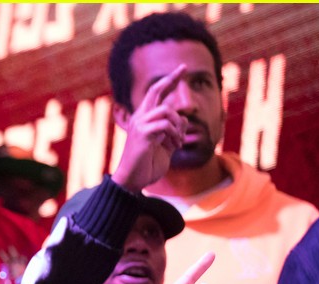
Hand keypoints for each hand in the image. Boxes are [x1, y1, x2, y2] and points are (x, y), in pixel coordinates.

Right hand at [112, 65, 187, 191]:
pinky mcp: (142, 133)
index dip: (169, 81)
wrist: (134, 180)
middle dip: (171, 79)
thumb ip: (173, 130)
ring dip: (178, 126)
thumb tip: (182, 118)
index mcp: (144, 119)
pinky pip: (165, 125)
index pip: (156, 94)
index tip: (181, 70)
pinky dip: (174, 135)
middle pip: (155, 91)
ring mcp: (139, 124)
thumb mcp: (166, 144)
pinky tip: (174, 145)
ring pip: (166, 110)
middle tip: (184, 68)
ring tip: (178, 142)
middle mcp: (139, 118)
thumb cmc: (147, 165)